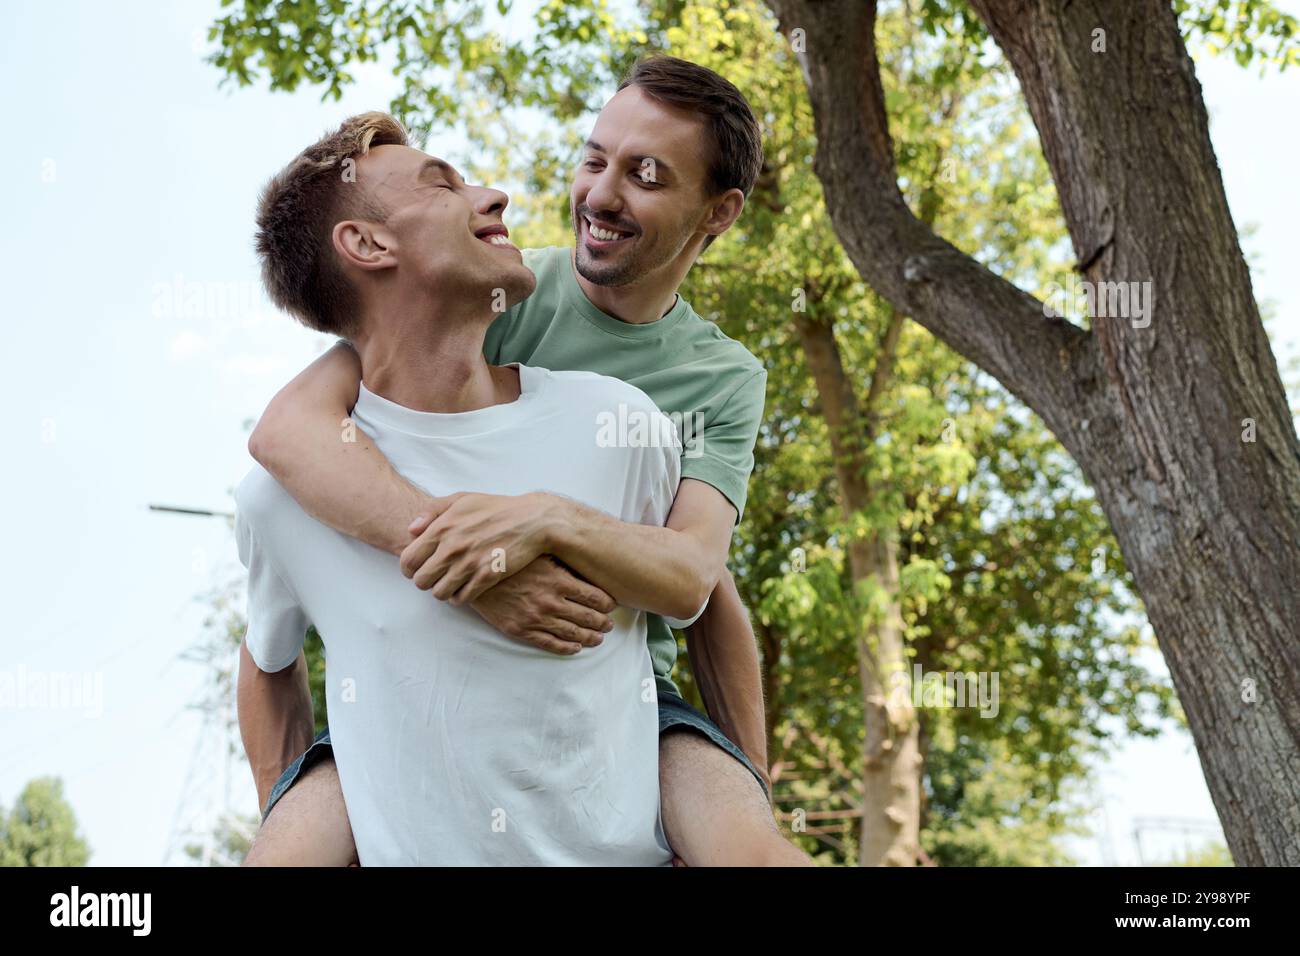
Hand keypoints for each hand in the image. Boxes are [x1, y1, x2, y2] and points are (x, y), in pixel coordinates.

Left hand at [400, 491, 560, 604]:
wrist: (531, 520)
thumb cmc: (496, 508)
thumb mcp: (462, 499)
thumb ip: (432, 511)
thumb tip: (411, 530)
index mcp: (442, 527)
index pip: (408, 560)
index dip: (409, 569)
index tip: (417, 569)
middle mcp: (452, 547)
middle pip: (421, 581)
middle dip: (425, 582)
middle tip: (435, 578)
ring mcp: (470, 563)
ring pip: (439, 593)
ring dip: (442, 591)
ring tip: (450, 584)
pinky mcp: (487, 577)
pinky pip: (462, 598)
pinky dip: (460, 597)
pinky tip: (465, 589)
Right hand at [470, 557, 616, 654]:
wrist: (474, 576)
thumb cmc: (510, 559)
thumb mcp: (539, 553)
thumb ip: (562, 560)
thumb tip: (589, 562)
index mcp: (558, 579)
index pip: (595, 596)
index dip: (608, 603)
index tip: (613, 605)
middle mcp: (551, 601)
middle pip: (588, 617)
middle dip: (603, 622)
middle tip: (609, 624)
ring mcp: (537, 618)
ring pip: (573, 634)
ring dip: (590, 638)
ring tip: (598, 638)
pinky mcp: (522, 630)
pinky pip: (551, 644)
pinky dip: (568, 648)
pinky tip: (576, 647)